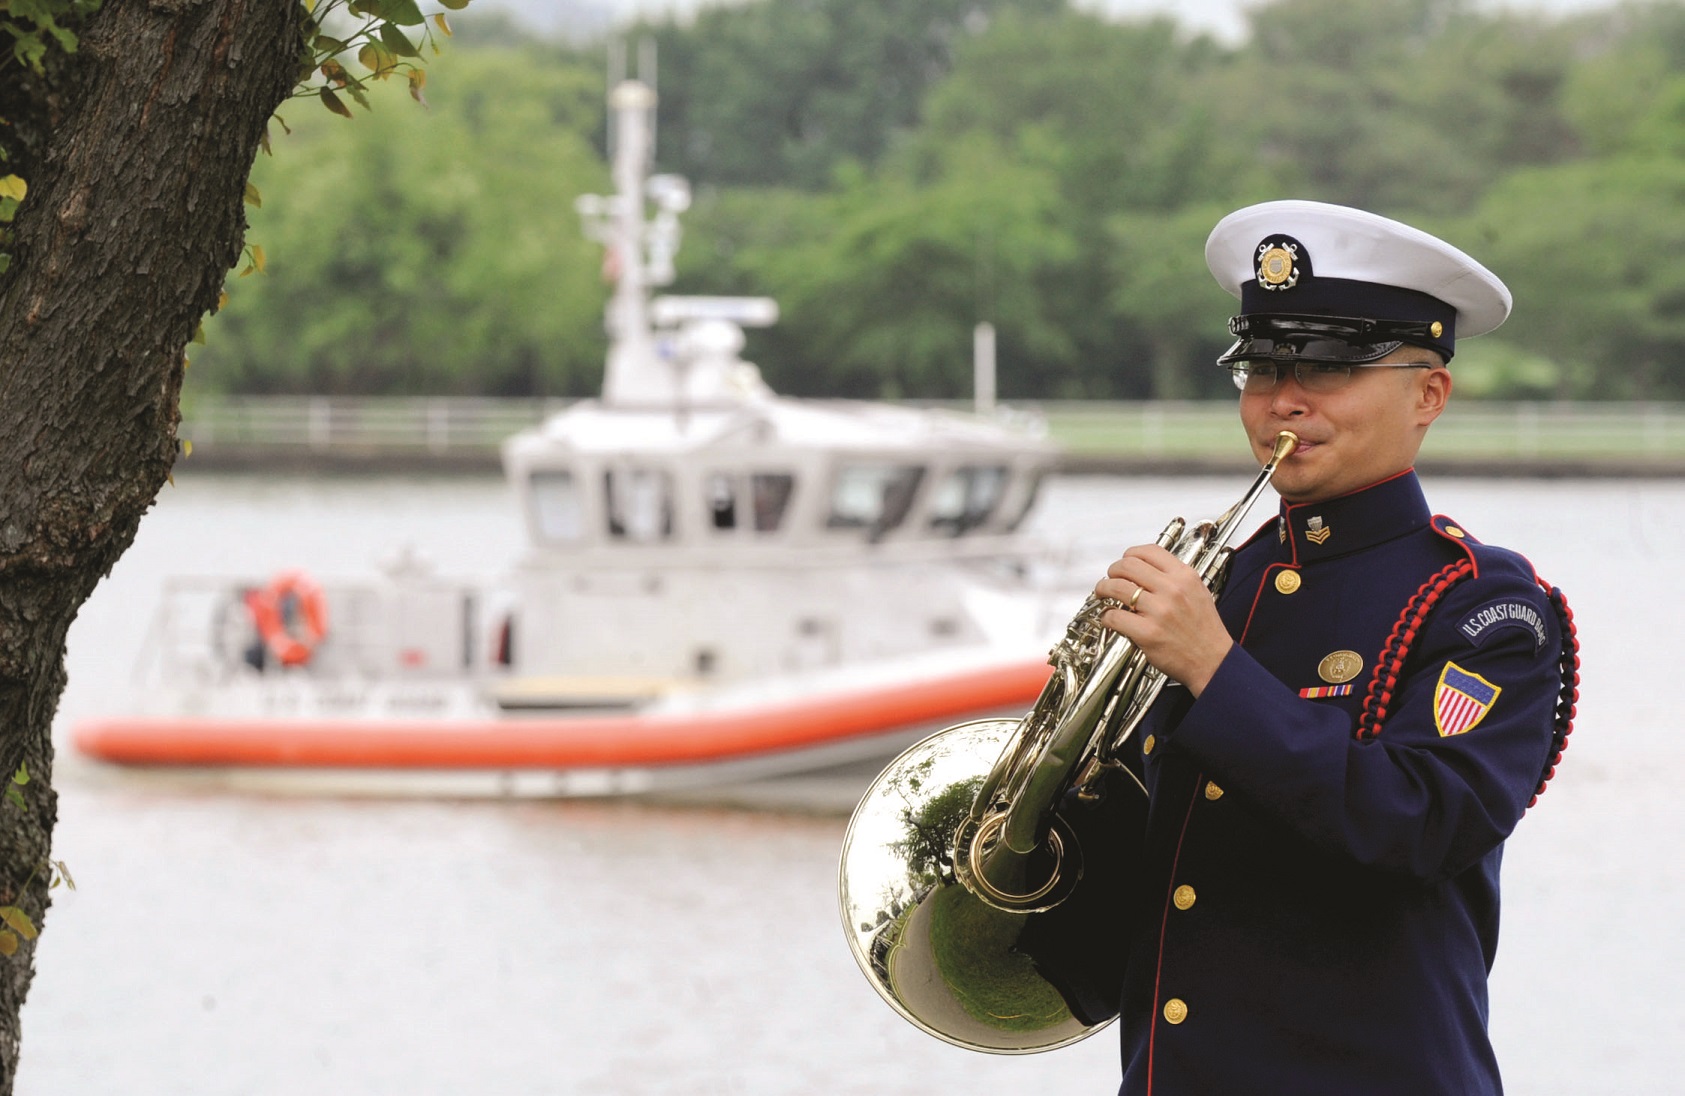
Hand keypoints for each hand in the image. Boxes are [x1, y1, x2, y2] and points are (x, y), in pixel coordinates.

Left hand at [1094, 545, 1234, 696]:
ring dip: (1103, 589)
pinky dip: (1106, 616)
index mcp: (1184, 576)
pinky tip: (1110, 618)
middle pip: (1128, 565)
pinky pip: (1114, 616)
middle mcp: (1172, 589)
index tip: (1124, 562)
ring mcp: (1159, 611)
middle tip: (1110, 578)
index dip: (1130, 554)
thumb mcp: (1197, 592)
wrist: (1213, 661)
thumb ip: (1174, 578)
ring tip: (1103, 594)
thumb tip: (1145, 570)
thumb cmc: (1204, 630)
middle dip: (1113, 570)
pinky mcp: (1147, 633)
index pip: (1149, 551)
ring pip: (1116, 587)